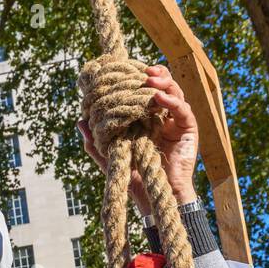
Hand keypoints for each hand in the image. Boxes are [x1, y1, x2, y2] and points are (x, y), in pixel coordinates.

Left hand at [79, 62, 197, 215]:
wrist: (156, 197)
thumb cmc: (136, 179)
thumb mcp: (112, 158)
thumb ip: (96, 142)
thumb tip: (79, 122)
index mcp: (146, 119)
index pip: (144, 92)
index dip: (137, 79)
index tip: (124, 72)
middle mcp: (163, 116)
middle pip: (162, 87)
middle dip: (154, 75)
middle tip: (143, 70)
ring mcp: (176, 121)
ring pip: (174, 92)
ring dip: (163, 82)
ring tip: (150, 78)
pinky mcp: (188, 129)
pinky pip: (183, 109)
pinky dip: (171, 101)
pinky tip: (158, 97)